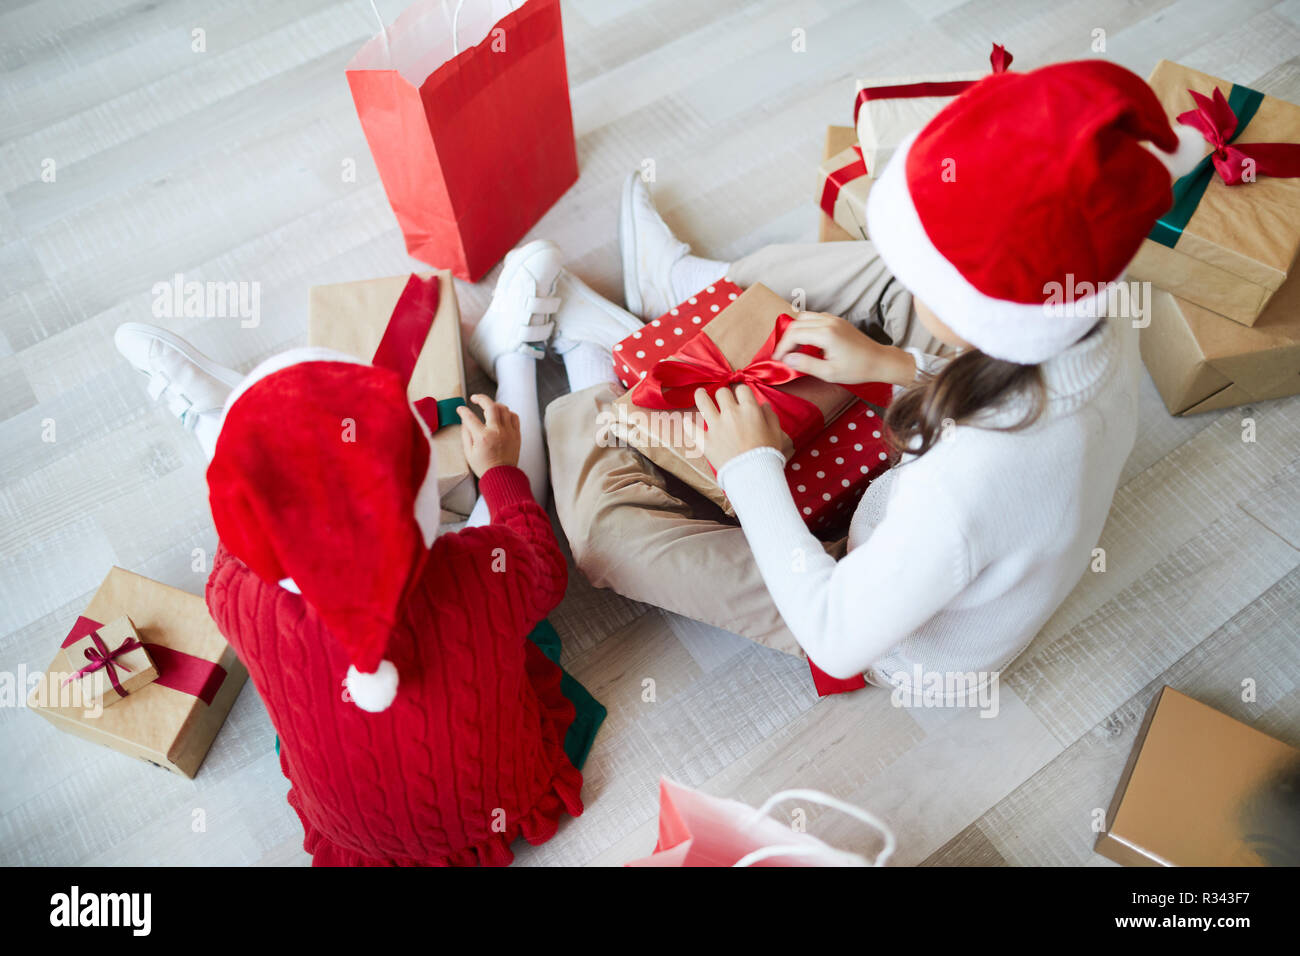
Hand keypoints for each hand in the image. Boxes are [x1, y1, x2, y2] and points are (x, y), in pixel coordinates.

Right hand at [457, 394, 520, 476]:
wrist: (502, 477)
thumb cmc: (484, 467)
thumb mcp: (469, 453)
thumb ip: (466, 434)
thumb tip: (464, 421)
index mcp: (482, 437)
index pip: (470, 417)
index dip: (463, 411)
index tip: (460, 409)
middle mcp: (497, 431)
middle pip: (490, 406)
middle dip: (481, 398)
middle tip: (475, 398)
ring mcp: (508, 432)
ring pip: (503, 409)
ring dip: (494, 405)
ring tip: (488, 407)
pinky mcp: (516, 434)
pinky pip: (514, 416)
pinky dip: (507, 412)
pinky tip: (501, 415)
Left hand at [694, 384, 785, 470]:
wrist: (754, 475)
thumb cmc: (768, 454)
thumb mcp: (776, 432)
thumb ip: (770, 415)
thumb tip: (763, 405)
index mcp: (749, 409)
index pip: (741, 389)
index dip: (741, 392)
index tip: (741, 398)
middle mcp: (731, 413)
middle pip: (722, 393)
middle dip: (723, 395)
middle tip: (723, 400)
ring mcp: (716, 427)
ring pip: (702, 402)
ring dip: (700, 395)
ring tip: (700, 393)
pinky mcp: (705, 441)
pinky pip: (691, 429)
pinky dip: (687, 425)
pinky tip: (685, 421)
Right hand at [773, 312, 916, 386]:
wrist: (879, 361)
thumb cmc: (857, 369)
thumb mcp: (829, 373)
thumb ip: (806, 364)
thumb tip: (786, 359)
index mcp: (826, 334)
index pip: (794, 335)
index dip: (782, 347)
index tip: (777, 360)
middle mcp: (828, 322)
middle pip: (796, 324)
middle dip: (786, 340)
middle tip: (782, 356)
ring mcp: (834, 319)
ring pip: (804, 318)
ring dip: (794, 331)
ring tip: (792, 349)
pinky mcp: (837, 320)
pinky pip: (814, 318)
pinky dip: (805, 327)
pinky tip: (805, 342)